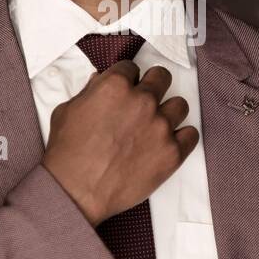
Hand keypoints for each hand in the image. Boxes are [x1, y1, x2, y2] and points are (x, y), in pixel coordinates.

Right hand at [42, 61, 198, 226]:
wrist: (76, 191)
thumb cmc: (67, 153)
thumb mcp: (67, 111)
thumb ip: (89, 92)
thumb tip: (99, 82)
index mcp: (115, 86)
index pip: (132, 67)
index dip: (127, 79)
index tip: (126, 90)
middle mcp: (142, 101)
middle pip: (162, 77)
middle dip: (153, 85)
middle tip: (144, 102)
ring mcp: (160, 127)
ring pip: (180, 105)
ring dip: (168, 112)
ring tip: (155, 126)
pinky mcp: (172, 152)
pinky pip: (191, 135)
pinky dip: (182, 138)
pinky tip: (167, 143)